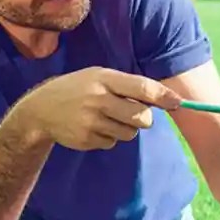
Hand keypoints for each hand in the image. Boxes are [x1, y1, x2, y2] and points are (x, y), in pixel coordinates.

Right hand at [14, 66, 182, 151]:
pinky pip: (112, 143)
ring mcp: (91, 121)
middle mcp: (98, 99)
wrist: (40, 109)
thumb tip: (165, 100)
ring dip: (124, 128)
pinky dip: (108, 137)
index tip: (179, 102)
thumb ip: (128, 86)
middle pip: (142, 118)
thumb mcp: (99, 77)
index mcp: (104, 79)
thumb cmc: (78, 89)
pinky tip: (92, 126)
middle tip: (132, 113)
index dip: (163, 96)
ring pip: (129, 133)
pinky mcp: (86, 139)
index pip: (141, 88)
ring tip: (105, 117)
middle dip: (143, 118)